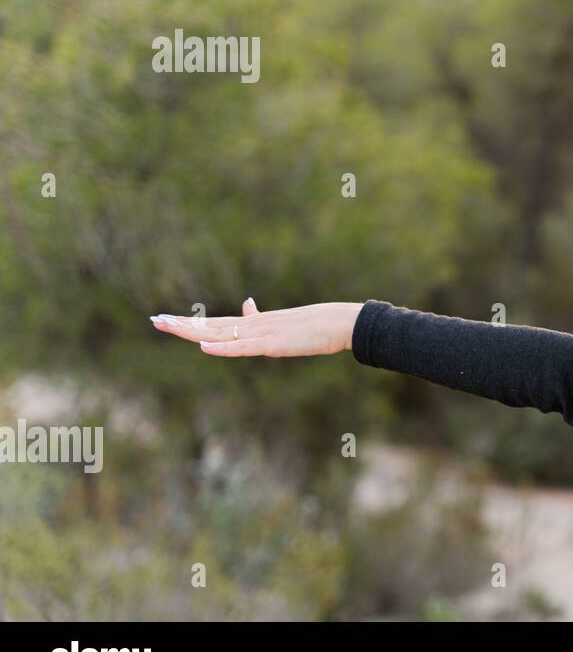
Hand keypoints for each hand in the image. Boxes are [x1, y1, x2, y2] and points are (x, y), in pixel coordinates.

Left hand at [150, 298, 363, 357]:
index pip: (215, 323)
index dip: (191, 322)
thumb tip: (246, 304)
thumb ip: (262, 318)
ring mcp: (262, 334)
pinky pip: (242, 347)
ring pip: (220, 333)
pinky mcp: (273, 344)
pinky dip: (222, 347)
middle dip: (181, 324)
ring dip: (192, 331)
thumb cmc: (316, 324)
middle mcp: (253, 325)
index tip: (168, 319)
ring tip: (168, 326)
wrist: (339, 322)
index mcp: (255, 323)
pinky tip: (203, 346)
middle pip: (210, 325)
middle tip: (155, 320)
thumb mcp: (284, 322)